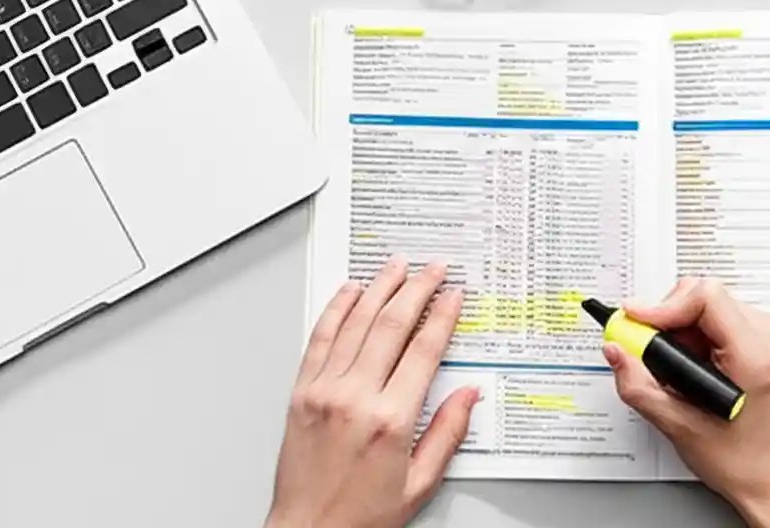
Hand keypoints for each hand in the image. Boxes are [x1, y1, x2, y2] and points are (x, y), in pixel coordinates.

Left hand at [267, 257, 478, 527]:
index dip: (442, 316)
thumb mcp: (419, 484)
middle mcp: (355, 398)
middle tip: (433, 269)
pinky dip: (336, 310)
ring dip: (379, 289)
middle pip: (392, 326)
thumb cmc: (360, 517)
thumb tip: (469, 395)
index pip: (424, 350)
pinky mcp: (300, 393)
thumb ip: (447, 433)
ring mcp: (324, 391)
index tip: (454, 296)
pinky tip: (349, 292)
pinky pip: (320, 339)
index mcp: (391, 420)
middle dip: (417, 289)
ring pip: (356, 324)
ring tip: (396, 267)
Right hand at [604, 277, 769, 527]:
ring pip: (708, 303)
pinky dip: (696, 334)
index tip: (636, 321)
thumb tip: (616, 351)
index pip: (706, 297)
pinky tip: (695, 364)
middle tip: (652, 354)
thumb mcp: (678, 426)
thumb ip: (639, 385)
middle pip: (704, 295)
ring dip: (682, 329)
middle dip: (668, 320)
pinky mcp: (768, 337)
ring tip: (679, 368)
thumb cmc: (742, 460)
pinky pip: (719, 315)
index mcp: (757, 356)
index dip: (663, 306)